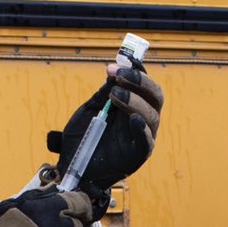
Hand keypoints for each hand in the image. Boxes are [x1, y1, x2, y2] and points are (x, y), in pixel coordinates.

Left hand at [47, 63, 162, 213]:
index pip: (144, 84)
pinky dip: (141, 129)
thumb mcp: (90, 110)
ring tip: (115, 94)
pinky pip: (146, 141)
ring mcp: (142, 137)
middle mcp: (142, 118)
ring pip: (151, 115)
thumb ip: (103, 93)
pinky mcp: (138, 155)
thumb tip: (114, 70)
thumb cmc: (82, 139)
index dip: (137, 69)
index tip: (124, 58)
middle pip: (155, 96)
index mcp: (133, 105)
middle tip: (119, 74)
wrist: (72, 167)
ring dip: (134, 100)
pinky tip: (133, 119)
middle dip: (139, 81)